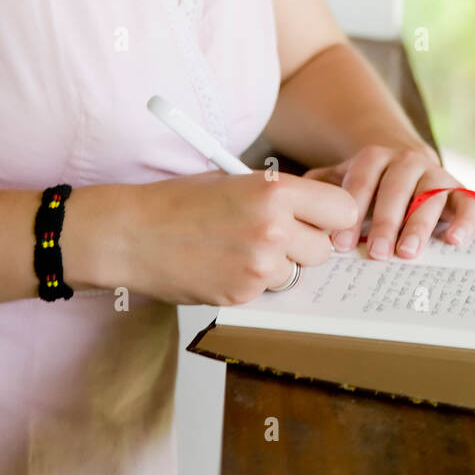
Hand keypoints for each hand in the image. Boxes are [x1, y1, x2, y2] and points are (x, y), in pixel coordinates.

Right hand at [89, 170, 358, 305]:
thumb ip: (279, 196)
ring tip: (238, 249)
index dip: (332, 216)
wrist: (132, 233)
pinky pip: (266, 291)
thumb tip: (317, 214)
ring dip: (277, 266)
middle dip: (306, 245)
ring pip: (296, 273)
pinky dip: (250, 282)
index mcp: (274, 191)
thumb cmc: (180, 201)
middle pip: (325, 249)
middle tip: (276, 236)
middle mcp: (273, 228)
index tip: (319, 219)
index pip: (342, 209)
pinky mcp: (242, 294)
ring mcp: (258, 265)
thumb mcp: (235, 181)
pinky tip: (221, 265)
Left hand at [302, 142, 474, 260]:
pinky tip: (453, 241)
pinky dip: (465, 221)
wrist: (404, 162)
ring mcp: (435, 174)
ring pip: (431, 196)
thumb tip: (289, 206)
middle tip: (377, 253)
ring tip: (408, 253)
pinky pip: (468, 202)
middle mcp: (408, 161)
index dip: (351, 212)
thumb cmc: (367, 183)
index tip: (340, 243)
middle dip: (386, 222)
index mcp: (374, 158)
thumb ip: (318, 189)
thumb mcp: (339, 180)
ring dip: (419, 224)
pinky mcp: (459, 190)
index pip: (361, 183)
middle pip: (397, 188)